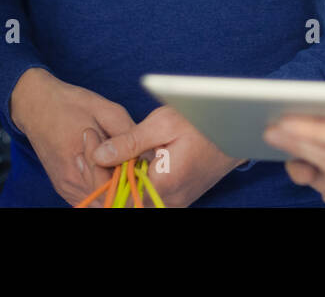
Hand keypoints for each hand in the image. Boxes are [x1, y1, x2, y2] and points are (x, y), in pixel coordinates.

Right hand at [9, 67, 136, 205]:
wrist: (36, 105)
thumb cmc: (70, 104)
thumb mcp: (105, 110)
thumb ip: (125, 133)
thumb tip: (146, 150)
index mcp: (79, 159)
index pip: (112, 183)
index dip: (130, 174)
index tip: (140, 160)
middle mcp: (70, 180)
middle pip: (106, 197)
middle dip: (123, 184)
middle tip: (134, 164)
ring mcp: (66, 187)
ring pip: (99, 201)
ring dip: (113, 188)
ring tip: (122, 166)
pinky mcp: (64, 188)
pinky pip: (89, 198)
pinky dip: (102, 189)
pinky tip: (109, 171)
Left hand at [92, 105, 245, 206]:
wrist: (236, 130)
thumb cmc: (203, 121)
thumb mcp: (164, 123)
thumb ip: (129, 142)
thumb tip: (99, 155)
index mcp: (164, 185)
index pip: (115, 193)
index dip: (95, 170)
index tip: (89, 139)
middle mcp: (168, 202)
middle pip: (119, 200)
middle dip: (98, 175)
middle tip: (88, 143)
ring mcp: (173, 203)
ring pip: (130, 200)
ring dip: (110, 178)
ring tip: (96, 149)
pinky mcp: (174, 199)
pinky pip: (142, 197)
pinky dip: (126, 180)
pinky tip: (116, 159)